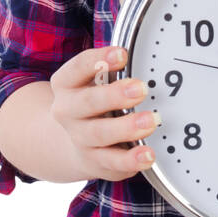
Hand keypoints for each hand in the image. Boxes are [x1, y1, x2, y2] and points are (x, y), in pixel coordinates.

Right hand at [48, 46, 159, 180]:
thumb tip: (147, 63)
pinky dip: (131, 159)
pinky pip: (112, 162)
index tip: (122, 54)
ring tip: (150, 121)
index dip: (99, 60)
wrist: (74, 143)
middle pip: (87, 102)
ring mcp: (80, 138)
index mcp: (66, 84)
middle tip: (141, 89)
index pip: (78, 68)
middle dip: (114, 95)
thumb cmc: (95, 102)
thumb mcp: (95, 82)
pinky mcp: (95, 161)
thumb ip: (113, 73)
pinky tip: (148, 154)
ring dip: (126, 127)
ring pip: (99, 134)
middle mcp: (67, 111)